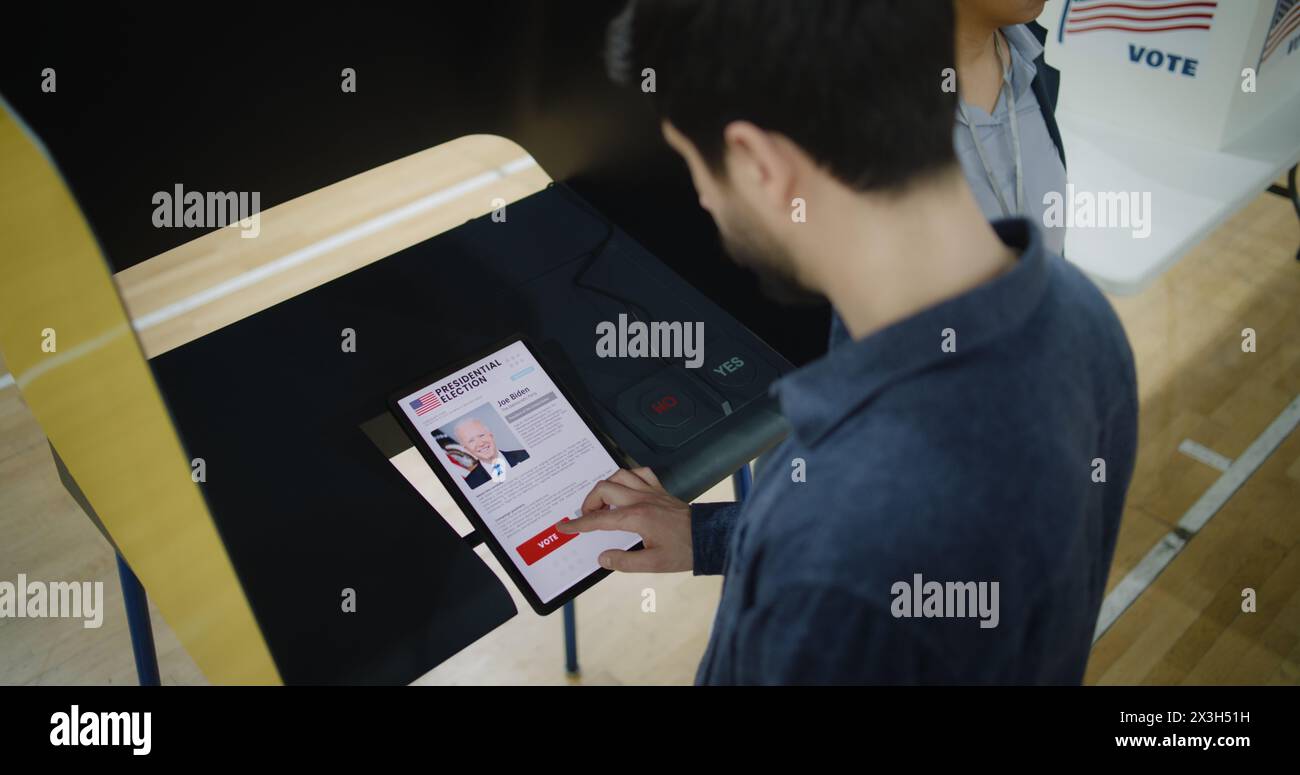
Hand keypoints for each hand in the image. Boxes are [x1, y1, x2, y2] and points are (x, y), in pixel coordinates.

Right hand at [557, 467, 692, 572]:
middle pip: (604, 488)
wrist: (708, 538)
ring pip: (619, 475)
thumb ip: (624, 562)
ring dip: (606, 486)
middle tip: (588, 517)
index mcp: (636, 518)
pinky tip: (626, 488)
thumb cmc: (684, 551)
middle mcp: (641, 500)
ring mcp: (651, 492)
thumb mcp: (653, 564)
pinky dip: (628, 477)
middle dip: (589, 502)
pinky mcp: (660, 490)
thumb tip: (603, 558)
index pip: (598, 519)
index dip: (578, 524)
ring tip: (603, 503)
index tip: (564, 526)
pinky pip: (640, 473)